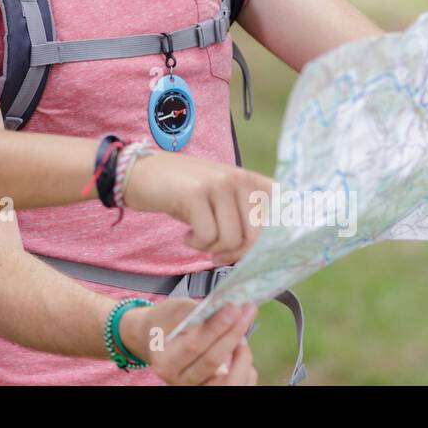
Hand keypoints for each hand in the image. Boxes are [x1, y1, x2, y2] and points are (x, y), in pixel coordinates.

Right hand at [121, 299, 258, 385]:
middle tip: (247, 312)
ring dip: (242, 353)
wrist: (156, 340)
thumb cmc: (165, 322)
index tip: (233, 307)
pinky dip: (244, 367)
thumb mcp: (173, 310)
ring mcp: (196, 387)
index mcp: (164, 361)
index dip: (216, 327)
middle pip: (212, 360)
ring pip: (228, 380)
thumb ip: (197, 312)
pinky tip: (241, 346)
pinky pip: (235, 384)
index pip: (193, 345)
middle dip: (232, 334)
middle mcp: (179, 380)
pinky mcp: (209, 387)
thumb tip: (225, 308)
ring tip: (243, 329)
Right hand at [122, 153, 271, 264]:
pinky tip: (187, 235)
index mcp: (250, 180)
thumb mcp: (219, 199)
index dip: (285, 234)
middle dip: (237, 253)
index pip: (285, 207)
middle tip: (218, 253)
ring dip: (213, 249)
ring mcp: (217, 184)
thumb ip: (244, 216)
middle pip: (258, 235)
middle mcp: (238, 179)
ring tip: (198, 238)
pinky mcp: (195, 194)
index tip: (275, 253)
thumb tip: (267, 253)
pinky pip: (208, 237)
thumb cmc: (183, 193)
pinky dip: (196, 244)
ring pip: (232, 239)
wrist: (141, 174)